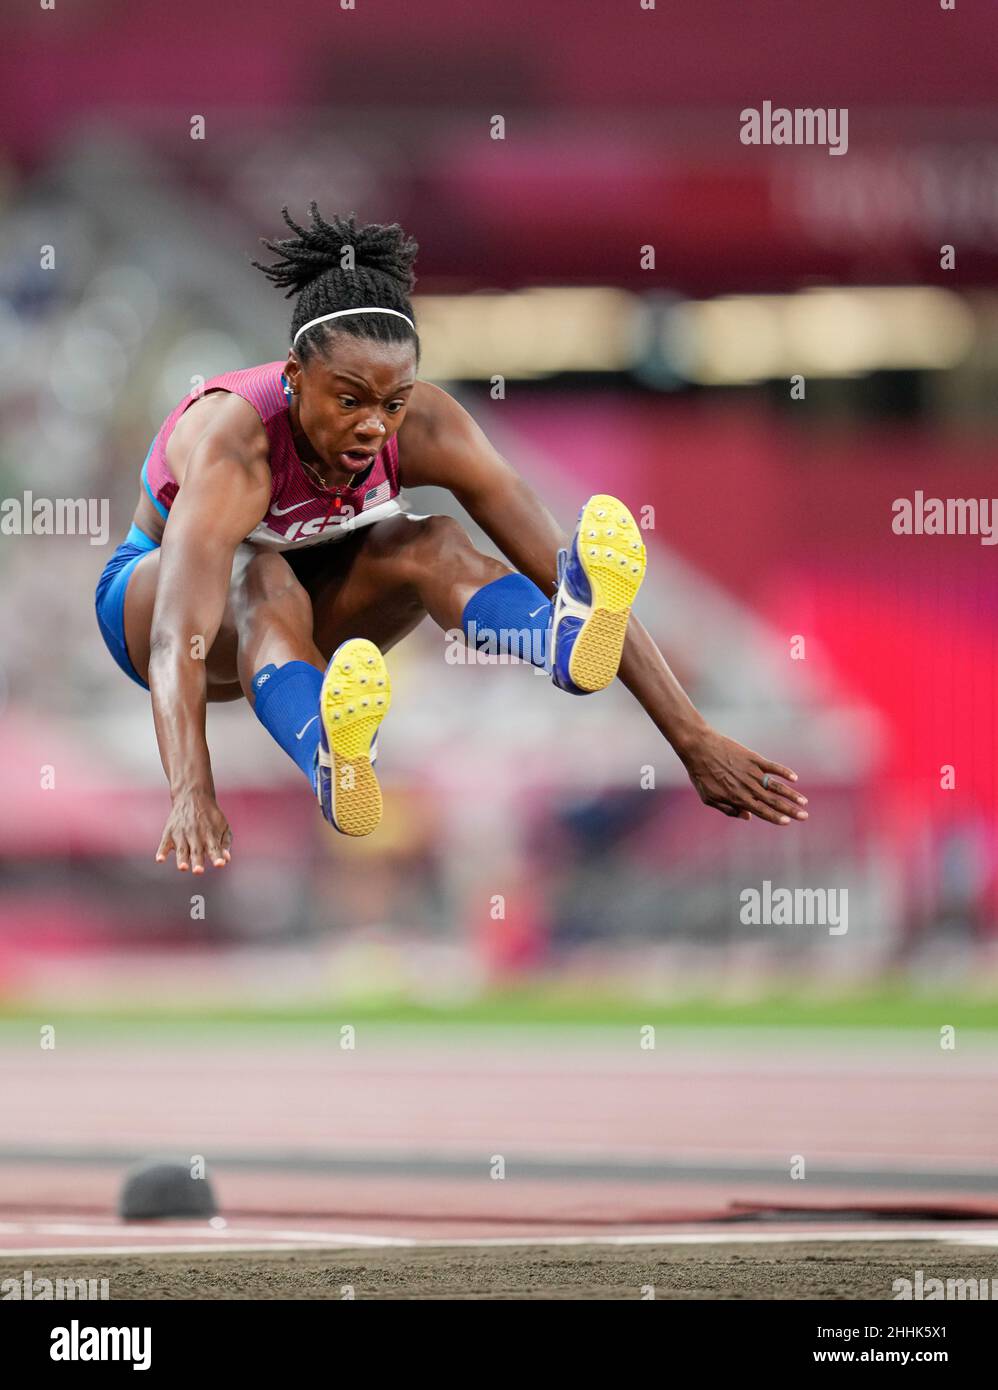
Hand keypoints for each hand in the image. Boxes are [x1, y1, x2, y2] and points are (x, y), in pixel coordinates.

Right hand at [156, 790, 231, 871]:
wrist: (192, 796)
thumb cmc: (210, 817)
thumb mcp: (223, 826)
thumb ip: (225, 843)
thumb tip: (226, 860)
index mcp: (210, 834)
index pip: (214, 847)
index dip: (217, 856)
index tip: (220, 864)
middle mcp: (196, 834)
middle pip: (197, 851)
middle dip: (198, 861)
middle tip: (198, 871)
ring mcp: (181, 834)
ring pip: (182, 849)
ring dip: (182, 858)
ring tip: (182, 867)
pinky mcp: (169, 833)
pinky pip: (164, 844)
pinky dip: (162, 851)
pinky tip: (160, 859)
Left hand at [680, 728, 807, 825]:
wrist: (698, 747)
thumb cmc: (700, 774)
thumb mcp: (708, 797)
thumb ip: (728, 809)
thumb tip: (748, 817)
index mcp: (737, 798)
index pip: (761, 811)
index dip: (776, 817)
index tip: (788, 822)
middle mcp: (747, 786)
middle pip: (773, 801)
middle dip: (791, 810)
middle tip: (805, 816)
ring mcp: (752, 772)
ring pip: (776, 786)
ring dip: (791, 794)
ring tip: (804, 801)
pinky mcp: (753, 758)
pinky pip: (772, 766)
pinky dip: (784, 772)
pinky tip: (794, 778)